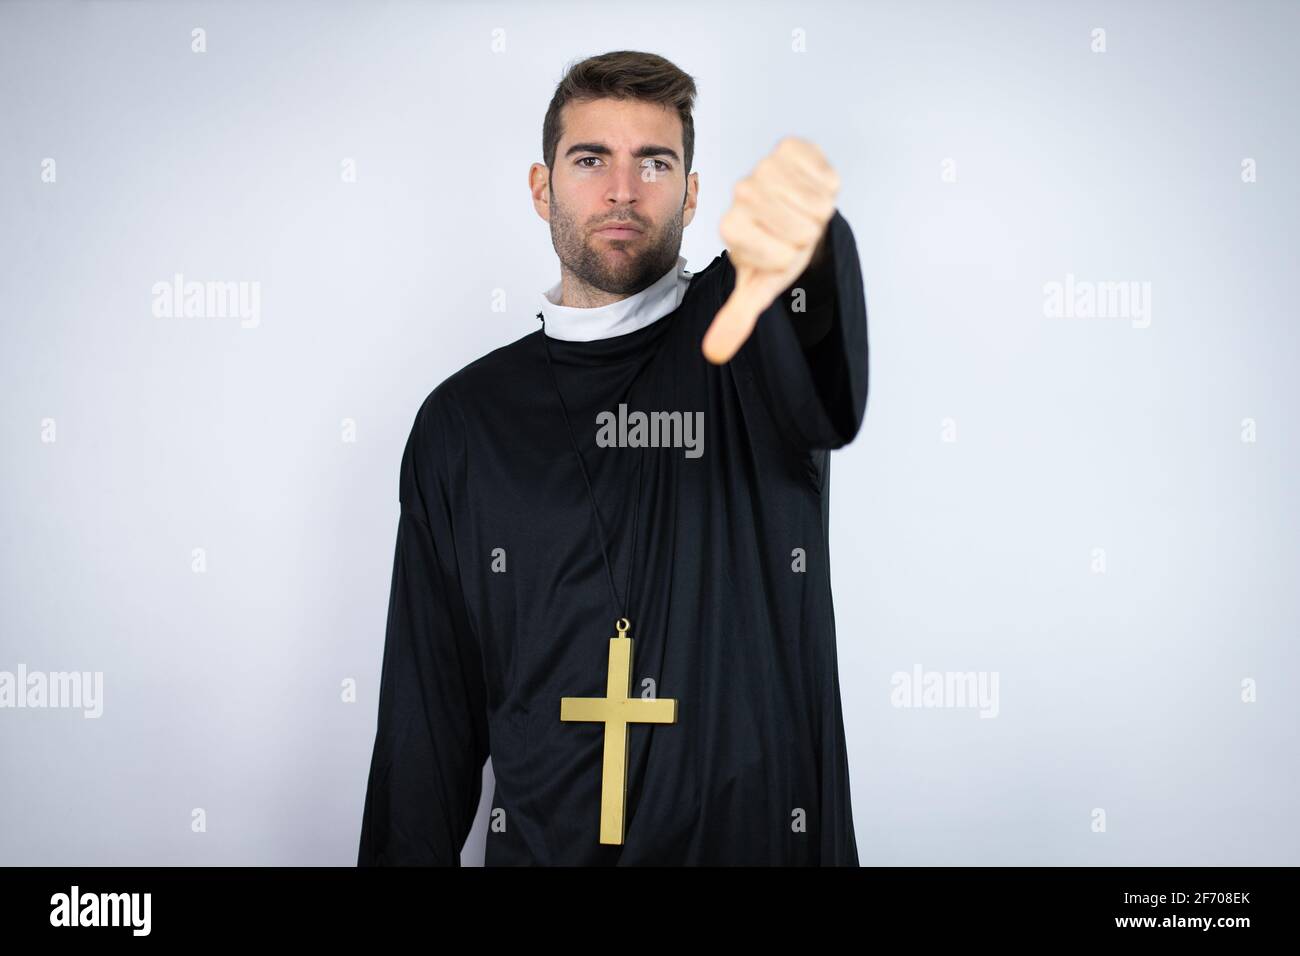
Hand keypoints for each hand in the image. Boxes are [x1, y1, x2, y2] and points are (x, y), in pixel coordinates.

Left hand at [702, 137, 839, 364]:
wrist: (795, 220)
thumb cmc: (777, 253)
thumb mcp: (760, 288)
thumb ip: (737, 318)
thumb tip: (714, 354)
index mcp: (732, 227)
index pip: (780, 253)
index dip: (790, 258)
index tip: (780, 252)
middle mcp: (742, 193)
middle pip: (800, 228)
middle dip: (806, 236)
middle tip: (794, 232)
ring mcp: (766, 167)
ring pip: (814, 202)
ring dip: (818, 212)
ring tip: (803, 212)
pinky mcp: (791, 147)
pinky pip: (822, 172)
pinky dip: (826, 185)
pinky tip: (811, 188)